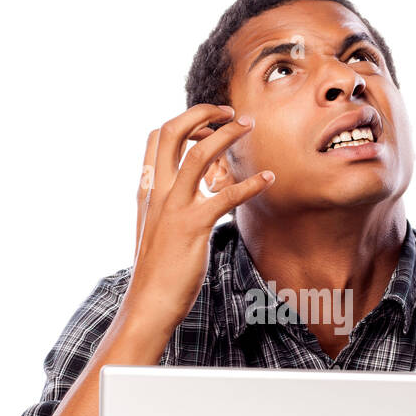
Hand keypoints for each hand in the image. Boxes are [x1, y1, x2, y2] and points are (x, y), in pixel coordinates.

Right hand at [124, 103, 274, 337]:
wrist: (149, 303)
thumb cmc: (158, 269)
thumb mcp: (157, 228)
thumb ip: (171, 204)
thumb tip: (194, 189)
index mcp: (147, 189)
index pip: (157, 137)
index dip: (184, 121)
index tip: (209, 122)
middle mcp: (157, 191)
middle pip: (172, 131)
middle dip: (203, 113)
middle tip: (232, 112)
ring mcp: (174, 207)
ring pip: (199, 154)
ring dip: (227, 134)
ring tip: (250, 126)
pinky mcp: (194, 227)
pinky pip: (226, 196)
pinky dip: (250, 183)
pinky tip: (268, 180)